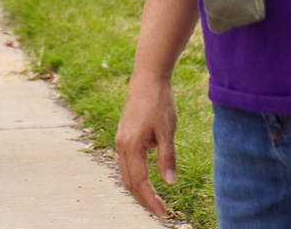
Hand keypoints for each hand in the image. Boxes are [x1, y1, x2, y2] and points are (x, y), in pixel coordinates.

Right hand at [115, 74, 179, 216]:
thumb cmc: (159, 102)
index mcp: (131, 145)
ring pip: (126, 173)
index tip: (163, 213)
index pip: (140, 181)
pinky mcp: (124, 136)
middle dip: (143, 199)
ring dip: (138, 189)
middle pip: (129, 181)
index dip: (150, 199)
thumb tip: (170, 182)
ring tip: (153, 201)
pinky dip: (135, 176)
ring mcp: (120, 140)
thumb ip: (167, 157)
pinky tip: (147, 180)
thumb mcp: (167, 130)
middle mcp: (121, 145)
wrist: (148, 78)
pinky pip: (126, 163)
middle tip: (160, 212)